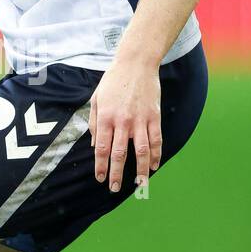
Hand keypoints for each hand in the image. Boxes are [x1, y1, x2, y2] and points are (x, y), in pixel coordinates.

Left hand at [88, 57, 161, 191]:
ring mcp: (140, 119)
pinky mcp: (154, 116)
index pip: (102, 148)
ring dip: (141, 170)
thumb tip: (96, 146)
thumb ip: (94, 123)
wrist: (136, 63)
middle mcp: (122, 121)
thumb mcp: (96, 99)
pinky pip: (156, 140)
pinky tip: (155, 165)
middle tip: (115, 188)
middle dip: (117, 173)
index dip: (101, 166)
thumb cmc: (113, 81)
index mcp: (105, 117)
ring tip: (140, 184)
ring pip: (141, 151)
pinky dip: (156, 154)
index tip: (100, 178)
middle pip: (120, 154)